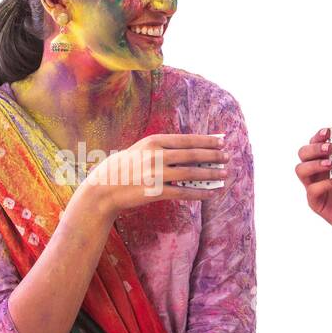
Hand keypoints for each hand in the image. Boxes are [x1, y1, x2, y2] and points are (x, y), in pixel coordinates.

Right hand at [73, 133, 229, 220]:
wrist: (104, 188)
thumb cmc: (123, 168)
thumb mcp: (140, 150)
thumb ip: (161, 149)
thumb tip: (188, 152)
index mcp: (153, 141)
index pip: (187, 139)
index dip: (207, 141)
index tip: (221, 141)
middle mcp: (156, 155)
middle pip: (192, 154)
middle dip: (213, 155)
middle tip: (227, 157)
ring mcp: (156, 174)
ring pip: (191, 173)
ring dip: (210, 174)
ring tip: (223, 174)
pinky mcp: (155, 192)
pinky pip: (183, 192)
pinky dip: (199, 193)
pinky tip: (211, 193)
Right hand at [295, 127, 331, 240]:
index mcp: (327, 160)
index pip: (315, 143)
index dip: (318, 136)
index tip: (328, 131)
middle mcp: (317, 172)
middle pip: (303, 153)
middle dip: (313, 147)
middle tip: (329, 147)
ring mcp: (314, 186)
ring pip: (301, 170)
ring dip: (314, 164)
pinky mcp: (315, 202)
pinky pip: (312, 190)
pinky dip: (324, 184)